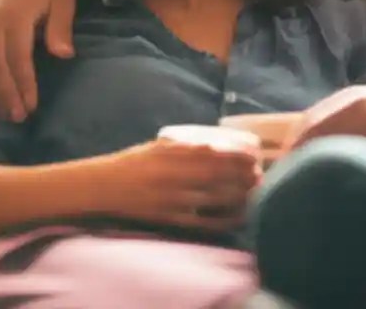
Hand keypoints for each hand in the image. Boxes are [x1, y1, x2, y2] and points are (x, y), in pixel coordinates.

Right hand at [101, 140, 262, 233]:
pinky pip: (201, 221)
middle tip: (260, 175)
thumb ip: (185, 147)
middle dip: (242, 176)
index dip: (236, 156)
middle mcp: (174, 176)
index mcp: (172, 155)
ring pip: (213, 199)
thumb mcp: (158, 147)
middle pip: (217, 177)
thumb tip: (216, 145)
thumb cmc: (134, 163)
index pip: (212, 154)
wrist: (105, 186)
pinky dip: (222, 219)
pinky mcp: (169, 218)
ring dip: (238, 196)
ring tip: (255, 192)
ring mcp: (172, 199)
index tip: (254, 156)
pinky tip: (237, 217)